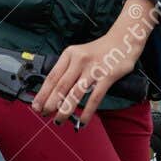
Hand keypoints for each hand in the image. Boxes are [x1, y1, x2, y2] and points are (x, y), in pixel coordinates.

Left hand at [31, 24, 145, 127]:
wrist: (124, 39)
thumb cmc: (99, 51)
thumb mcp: (79, 54)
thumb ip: (68, 69)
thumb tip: (55, 92)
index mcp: (69, 54)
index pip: (52, 76)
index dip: (42, 93)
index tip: (36, 105)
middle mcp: (79, 60)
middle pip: (61, 86)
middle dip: (50, 103)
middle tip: (44, 115)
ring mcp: (93, 68)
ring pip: (75, 93)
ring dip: (65, 110)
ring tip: (59, 121)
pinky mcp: (108, 76)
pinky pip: (95, 97)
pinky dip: (87, 111)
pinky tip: (82, 121)